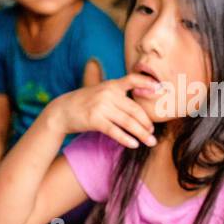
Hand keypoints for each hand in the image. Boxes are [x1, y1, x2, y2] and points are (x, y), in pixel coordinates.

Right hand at [42, 73, 159, 148]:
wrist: (62, 110)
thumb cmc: (85, 103)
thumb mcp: (100, 92)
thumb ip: (117, 96)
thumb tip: (139, 109)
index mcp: (111, 85)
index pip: (133, 80)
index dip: (148, 83)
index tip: (161, 89)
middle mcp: (108, 93)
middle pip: (134, 109)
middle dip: (146, 123)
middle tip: (153, 133)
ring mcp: (101, 106)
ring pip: (128, 122)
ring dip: (141, 134)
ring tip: (150, 142)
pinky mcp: (95, 120)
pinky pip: (115, 131)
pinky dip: (126, 139)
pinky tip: (134, 144)